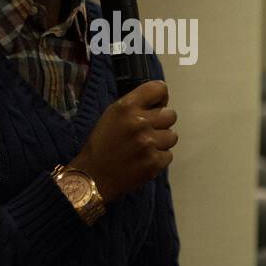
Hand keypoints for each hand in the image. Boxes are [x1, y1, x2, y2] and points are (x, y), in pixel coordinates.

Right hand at [69, 80, 176, 203]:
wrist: (93, 176)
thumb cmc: (102, 143)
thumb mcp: (112, 115)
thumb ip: (136, 106)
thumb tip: (161, 103)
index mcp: (127, 106)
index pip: (159, 89)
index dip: (160, 98)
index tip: (155, 107)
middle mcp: (140, 122)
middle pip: (171, 115)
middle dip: (161, 123)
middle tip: (147, 132)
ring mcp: (148, 144)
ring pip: (172, 136)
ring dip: (161, 142)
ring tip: (144, 148)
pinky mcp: (154, 163)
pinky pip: (168, 155)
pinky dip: (158, 159)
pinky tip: (143, 160)